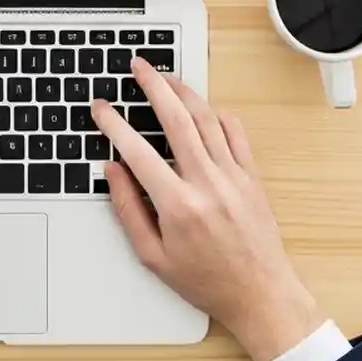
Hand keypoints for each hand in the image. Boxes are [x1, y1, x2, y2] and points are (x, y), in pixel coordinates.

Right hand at [92, 59, 323, 360]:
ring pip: (207, 119)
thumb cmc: (205, 281)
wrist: (259, 294)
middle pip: (176, 120)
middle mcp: (207, 184)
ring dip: (185, 92)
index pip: (137, 151)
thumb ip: (129, 210)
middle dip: (154, 86)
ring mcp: (234, 177)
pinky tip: (204, 108)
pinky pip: (236, 134)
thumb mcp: (153, 256)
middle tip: (138, 66)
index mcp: (178, 205)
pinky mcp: (252, 177)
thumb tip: (113, 171)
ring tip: (167, 76)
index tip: (102, 108)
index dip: (115, 124)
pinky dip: (219, 115)